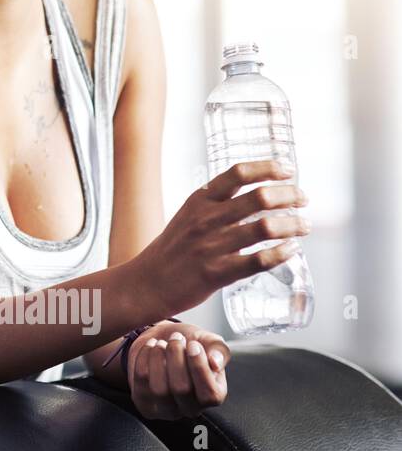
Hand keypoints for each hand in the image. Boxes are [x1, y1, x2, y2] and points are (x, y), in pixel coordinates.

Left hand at [127, 321, 229, 419]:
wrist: (163, 340)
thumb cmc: (189, 344)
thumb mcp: (209, 342)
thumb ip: (218, 350)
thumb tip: (215, 363)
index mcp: (213, 396)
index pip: (209, 394)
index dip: (199, 368)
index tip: (193, 345)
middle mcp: (190, 408)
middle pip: (181, 389)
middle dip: (176, 357)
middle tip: (176, 338)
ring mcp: (165, 409)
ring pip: (159, 389)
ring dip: (158, 358)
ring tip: (162, 343)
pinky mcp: (144, 402)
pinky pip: (141, 381)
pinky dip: (144, 358)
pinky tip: (150, 346)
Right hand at [131, 159, 309, 317]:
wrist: (147, 282)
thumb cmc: (173, 248)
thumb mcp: (188, 215)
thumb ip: (218, 204)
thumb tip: (261, 195)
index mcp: (199, 201)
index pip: (238, 173)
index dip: (268, 168)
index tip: (289, 171)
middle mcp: (205, 219)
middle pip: (258, 197)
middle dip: (290, 195)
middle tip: (303, 200)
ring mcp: (211, 246)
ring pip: (264, 228)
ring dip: (293, 224)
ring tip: (304, 226)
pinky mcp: (216, 273)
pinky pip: (258, 261)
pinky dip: (282, 253)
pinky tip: (292, 250)